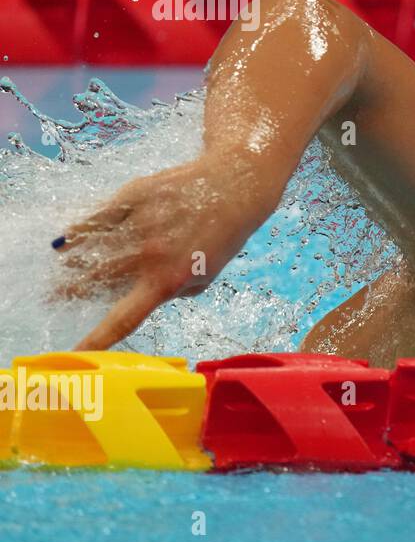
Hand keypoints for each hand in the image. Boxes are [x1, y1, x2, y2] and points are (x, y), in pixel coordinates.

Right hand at [54, 154, 275, 349]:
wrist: (233, 187)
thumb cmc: (222, 237)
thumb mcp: (203, 277)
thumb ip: (169, 291)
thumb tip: (131, 297)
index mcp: (167, 281)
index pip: (123, 319)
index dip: (96, 339)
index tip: (73, 354)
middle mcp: (149, 254)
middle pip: (93, 281)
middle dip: (70, 292)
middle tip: (54, 296)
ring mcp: (139, 223)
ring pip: (89, 249)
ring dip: (71, 263)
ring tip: (62, 269)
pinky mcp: (133, 196)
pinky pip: (95, 218)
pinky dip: (79, 230)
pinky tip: (68, 239)